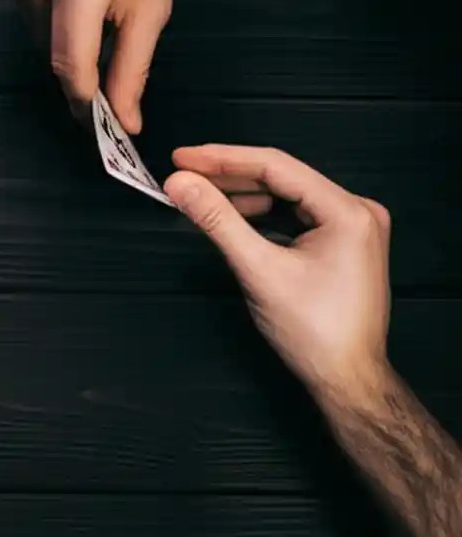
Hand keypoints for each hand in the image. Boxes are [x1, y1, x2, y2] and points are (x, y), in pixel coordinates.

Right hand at [164, 145, 392, 395]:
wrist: (347, 379)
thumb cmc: (310, 329)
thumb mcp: (258, 269)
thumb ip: (217, 220)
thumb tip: (178, 182)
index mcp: (347, 210)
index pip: (276, 166)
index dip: (223, 158)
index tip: (181, 157)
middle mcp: (357, 210)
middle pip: (283, 178)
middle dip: (230, 176)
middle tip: (183, 173)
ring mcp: (354, 227)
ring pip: (288, 197)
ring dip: (244, 196)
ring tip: (199, 195)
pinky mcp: (344, 244)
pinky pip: (296, 217)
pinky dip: (263, 216)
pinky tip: (232, 217)